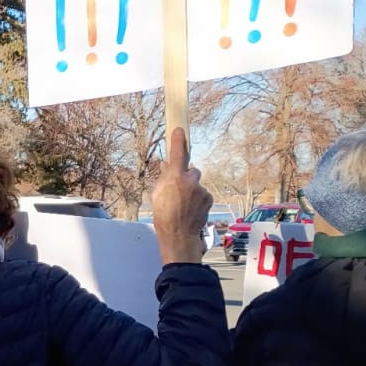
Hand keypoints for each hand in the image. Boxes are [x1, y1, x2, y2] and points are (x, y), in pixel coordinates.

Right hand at [150, 127, 212, 263]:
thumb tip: (167, 166)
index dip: (178, 141)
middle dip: (187, 177)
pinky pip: (202, 194)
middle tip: (178, 190)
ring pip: (197, 184)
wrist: (178, 235)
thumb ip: (163, 179)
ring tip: (183, 206)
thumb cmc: (163, 216)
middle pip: (192, 171)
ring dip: (192, 191)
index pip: (178, 154)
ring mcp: (201, 190)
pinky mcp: (208, 198)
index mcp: (175, 177)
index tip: (180, 130)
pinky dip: (198, 199)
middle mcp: (190, 180)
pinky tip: (190, 210)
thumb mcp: (156, 194)